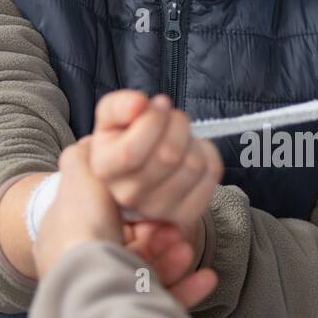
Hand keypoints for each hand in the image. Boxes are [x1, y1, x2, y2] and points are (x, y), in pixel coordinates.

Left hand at [34, 140, 217, 307]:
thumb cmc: (79, 229)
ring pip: (150, 276)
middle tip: (176, 230)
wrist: (83, 282)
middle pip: (136, 250)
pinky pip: (163, 304)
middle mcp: (89, 270)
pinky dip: (188, 289)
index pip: (112, 223)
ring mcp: (107, 294)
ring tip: (186, 250)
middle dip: (162, 238)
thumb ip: (84, 161)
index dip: (139, 212)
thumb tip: (88, 142)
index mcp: (74, 241)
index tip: (158, 203)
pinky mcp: (130, 317)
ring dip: (173, 260)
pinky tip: (207, 278)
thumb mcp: (78, 180)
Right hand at [89, 91, 222, 231]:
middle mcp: (129, 195)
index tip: (160, 104)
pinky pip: (211, 173)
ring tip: (180, 137)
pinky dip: (208, 153)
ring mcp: (159, 210)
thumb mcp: (114, 115)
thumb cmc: (128, 137)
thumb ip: (119, 105)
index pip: (131, 152)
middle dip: (177, 123)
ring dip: (192, 139)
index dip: (153, 120)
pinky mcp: (187, 213)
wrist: (143, 167)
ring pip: (193, 164)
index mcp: (105, 170)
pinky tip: (192, 151)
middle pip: (168, 155)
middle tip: (172, 118)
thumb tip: (138, 105)